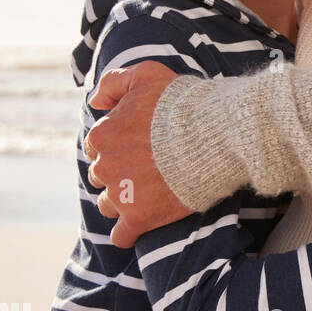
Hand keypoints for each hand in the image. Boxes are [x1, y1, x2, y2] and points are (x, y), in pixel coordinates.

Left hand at [84, 61, 193, 246]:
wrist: (216, 135)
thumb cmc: (185, 104)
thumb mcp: (147, 74)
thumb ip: (114, 82)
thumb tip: (95, 103)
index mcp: (103, 135)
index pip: (99, 147)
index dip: (120, 147)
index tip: (143, 148)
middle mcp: (105, 165)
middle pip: (103, 177)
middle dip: (122, 174)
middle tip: (153, 169)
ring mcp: (121, 194)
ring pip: (110, 204)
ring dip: (126, 201)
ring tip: (154, 193)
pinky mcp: (140, 218)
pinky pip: (122, 236)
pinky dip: (130, 232)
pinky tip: (145, 223)